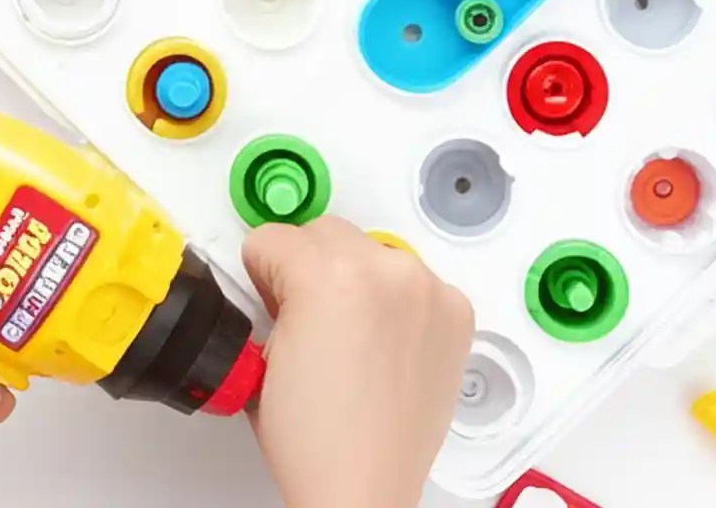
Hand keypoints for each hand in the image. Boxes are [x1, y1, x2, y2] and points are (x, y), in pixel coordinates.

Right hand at [243, 218, 474, 507]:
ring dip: (352, 278)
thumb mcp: (261, 352)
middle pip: (324, 232)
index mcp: (331, 277)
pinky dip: (393, 300)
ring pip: (370, 250)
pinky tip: (379, 341)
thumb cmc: (314, 439)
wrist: (362, 487)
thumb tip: (281, 275)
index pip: (272, 238)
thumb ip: (272, 296)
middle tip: (302, 318)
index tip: (268, 301)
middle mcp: (387, 273)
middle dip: (305, 268)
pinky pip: (411, 279)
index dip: (260, 275)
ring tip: (344, 334)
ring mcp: (428, 292)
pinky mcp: (455, 313)